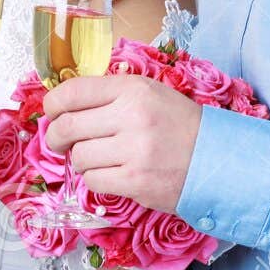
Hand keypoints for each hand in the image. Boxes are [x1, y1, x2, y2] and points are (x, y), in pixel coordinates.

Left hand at [42, 75, 201, 214]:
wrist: (217, 159)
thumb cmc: (180, 125)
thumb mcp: (150, 93)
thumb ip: (111, 94)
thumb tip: (65, 104)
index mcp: (132, 88)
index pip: (72, 92)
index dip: (52, 105)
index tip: (53, 114)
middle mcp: (131, 116)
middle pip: (67, 126)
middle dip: (56, 138)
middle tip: (61, 143)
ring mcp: (133, 150)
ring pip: (78, 157)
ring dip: (81, 161)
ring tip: (99, 160)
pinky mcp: (135, 181)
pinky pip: (92, 181)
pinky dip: (95, 180)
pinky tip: (112, 175)